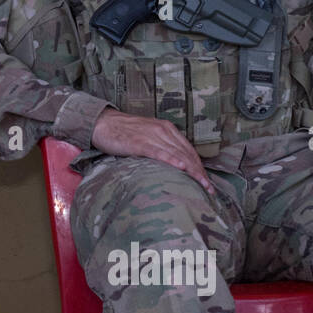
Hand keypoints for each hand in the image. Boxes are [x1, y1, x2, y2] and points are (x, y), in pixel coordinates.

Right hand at [90, 108, 214, 194]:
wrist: (102, 123)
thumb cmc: (123, 132)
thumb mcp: (147, 135)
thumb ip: (160, 145)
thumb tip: (172, 163)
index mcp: (166, 128)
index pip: (188, 149)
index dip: (199, 165)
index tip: (207, 181)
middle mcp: (162, 130)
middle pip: (186, 153)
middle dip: (200, 171)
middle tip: (210, 188)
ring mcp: (151, 136)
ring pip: (177, 154)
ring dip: (192, 170)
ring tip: (202, 184)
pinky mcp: (139, 143)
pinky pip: (159, 152)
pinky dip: (171, 160)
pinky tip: (181, 168)